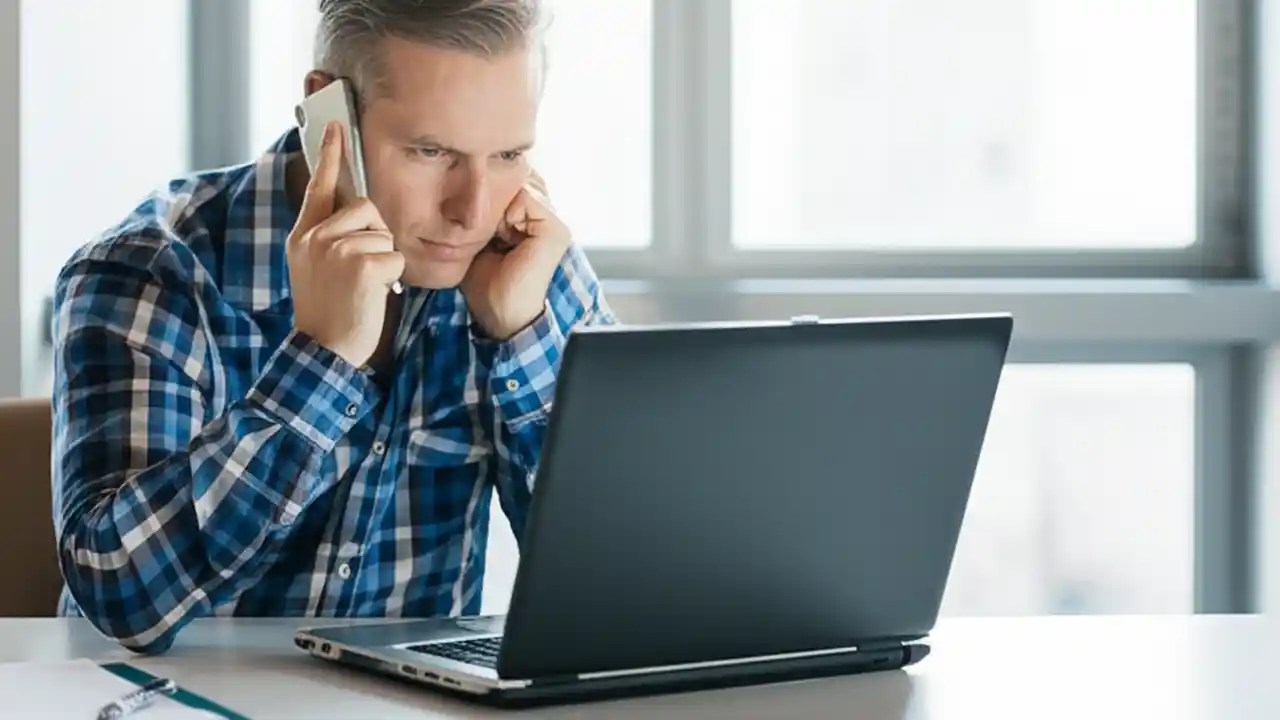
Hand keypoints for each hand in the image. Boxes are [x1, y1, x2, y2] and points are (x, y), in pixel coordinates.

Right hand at [287, 122, 404, 366]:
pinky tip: (372, 296)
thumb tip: (360, 212)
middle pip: (367, 208)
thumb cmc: (329, 311)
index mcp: (304, 234)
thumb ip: (330, 237)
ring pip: (384, 235)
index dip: (329, 154)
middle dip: (376, 236)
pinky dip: (392, 279)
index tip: (335, 124)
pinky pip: (395, 258)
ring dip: (384, 261)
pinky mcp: (361, 265)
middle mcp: (315, 236)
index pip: (319, 186)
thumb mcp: (316, 267)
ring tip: (362, 288)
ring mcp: (336, 249)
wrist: (323, 350)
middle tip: (362, 272)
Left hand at [461, 170, 570, 339]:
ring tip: (494, 235)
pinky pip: (526, 196)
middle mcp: (547, 219)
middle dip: (495, 193)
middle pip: (518, 178)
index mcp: (532, 221)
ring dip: (499, 203)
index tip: (473, 216)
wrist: (500, 315)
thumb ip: (483, 212)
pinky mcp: (555, 229)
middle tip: (483, 226)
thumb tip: (471, 184)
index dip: (489, 189)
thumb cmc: (487, 283)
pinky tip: (502, 237)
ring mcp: (554, 223)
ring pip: (520, 184)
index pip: (512, 183)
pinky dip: (507, 212)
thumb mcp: (479, 238)